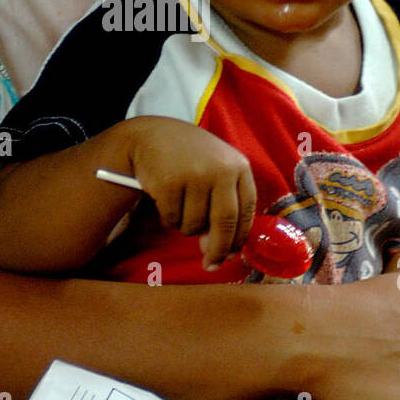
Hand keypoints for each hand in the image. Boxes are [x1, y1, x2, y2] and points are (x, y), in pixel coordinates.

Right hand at [123, 116, 256, 269]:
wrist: (153, 135)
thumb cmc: (190, 160)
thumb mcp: (215, 174)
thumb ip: (222, 209)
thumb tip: (219, 253)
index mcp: (239, 167)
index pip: (246, 213)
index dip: (238, 239)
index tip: (231, 257)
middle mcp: (220, 170)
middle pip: (225, 223)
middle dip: (217, 249)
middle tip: (210, 264)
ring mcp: (194, 175)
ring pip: (195, 225)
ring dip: (186, 227)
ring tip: (181, 206)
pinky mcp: (169, 183)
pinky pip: (172, 219)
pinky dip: (168, 218)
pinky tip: (166, 198)